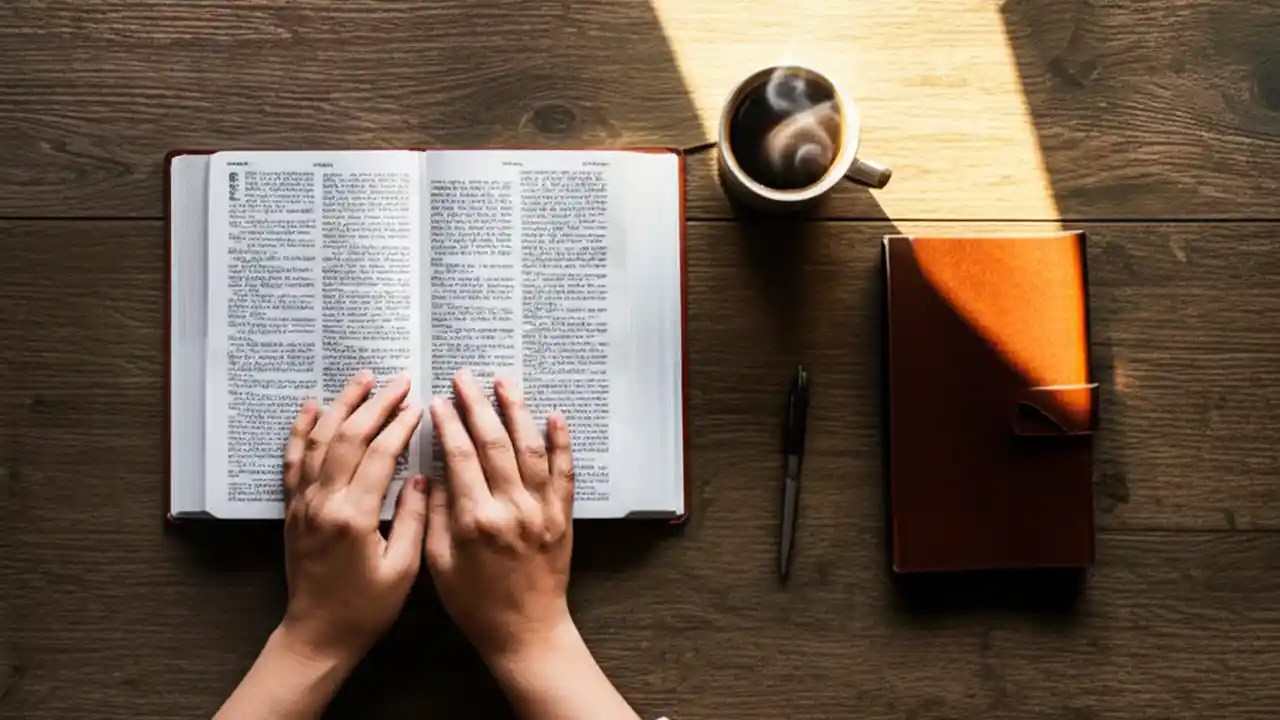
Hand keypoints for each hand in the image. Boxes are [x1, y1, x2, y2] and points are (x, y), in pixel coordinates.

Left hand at [216, 372, 427, 719]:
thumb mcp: (403, 569)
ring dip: (340, 404)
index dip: (400, 426)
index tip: (419, 407)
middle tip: (398, 382)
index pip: (379, 455)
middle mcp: (323, 503)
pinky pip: (293, 459)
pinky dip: (301, 429)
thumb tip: (422, 478)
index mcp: (355, 517)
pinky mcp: (293, 508)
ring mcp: (303, 503)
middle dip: (375, 404)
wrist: (318, 634)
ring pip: (319, 439)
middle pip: (348, 437)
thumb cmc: (366, 608)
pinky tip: (311, 406)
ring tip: (362, 379)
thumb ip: (414, 519)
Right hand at [425, 369, 573, 663]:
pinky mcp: (562, 515)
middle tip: (465, 377)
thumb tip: (432, 470)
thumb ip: (434, 513)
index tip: (438, 401)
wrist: (524, 631)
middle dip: (476, 404)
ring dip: (516, 410)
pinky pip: (564, 470)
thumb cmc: (474, 603)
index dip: (447, 423)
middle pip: (493, 442)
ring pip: (529, 447)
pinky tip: (554, 415)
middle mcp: (510, 508)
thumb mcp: (438, 562)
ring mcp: (541, 509)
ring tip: (504, 382)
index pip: (459, 456)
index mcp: (474, 519)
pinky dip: (560, 440)